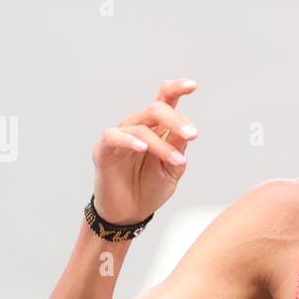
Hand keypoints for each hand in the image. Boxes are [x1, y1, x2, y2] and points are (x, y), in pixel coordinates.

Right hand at [92, 79, 199, 224]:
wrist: (130, 212)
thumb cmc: (150, 188)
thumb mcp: (172, 169)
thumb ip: (178, 148)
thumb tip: (186, 130)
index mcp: (157, 128)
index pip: (165, 100)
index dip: (176, 89)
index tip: (193, 85)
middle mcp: (138, 126)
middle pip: (156, 109)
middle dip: (176, 120)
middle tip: (193, 135)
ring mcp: (120, 137)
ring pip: (141, 127)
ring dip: (162, 143)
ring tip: (177, 160)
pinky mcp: (104, 150)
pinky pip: (114, 137)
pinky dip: (129, 140)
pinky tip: (142, 148)